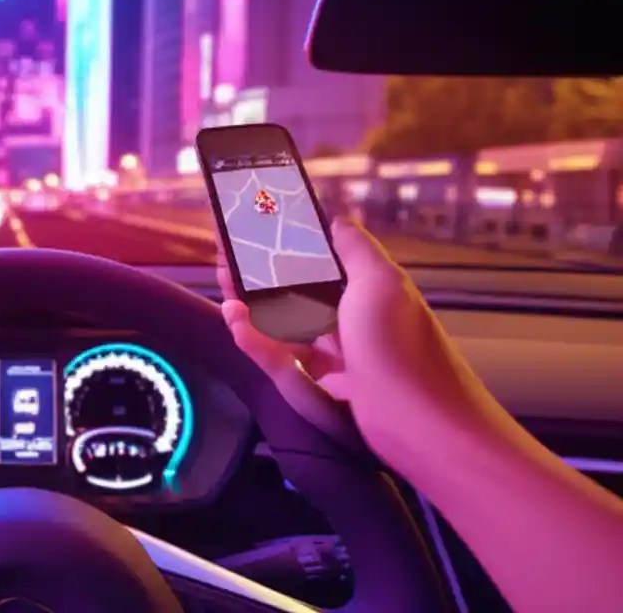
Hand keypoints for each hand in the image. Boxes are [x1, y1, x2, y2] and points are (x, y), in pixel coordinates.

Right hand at [218, 217, 497, 467]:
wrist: (419, 423)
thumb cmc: (401, 346)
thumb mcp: (381, 283)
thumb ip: (355, 248)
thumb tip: (338, 221)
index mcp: (365, 292)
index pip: (316, 263)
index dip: (285, 247)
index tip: (253, 231)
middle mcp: (348, 321)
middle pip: (292, 293)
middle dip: (257, 276)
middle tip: (224, 258)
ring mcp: (331, 356)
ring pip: (279, 326)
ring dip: (249, 305)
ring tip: (225, 286)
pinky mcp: (314, 386)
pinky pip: (278, 358)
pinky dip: (255, 339)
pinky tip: (236, 320)